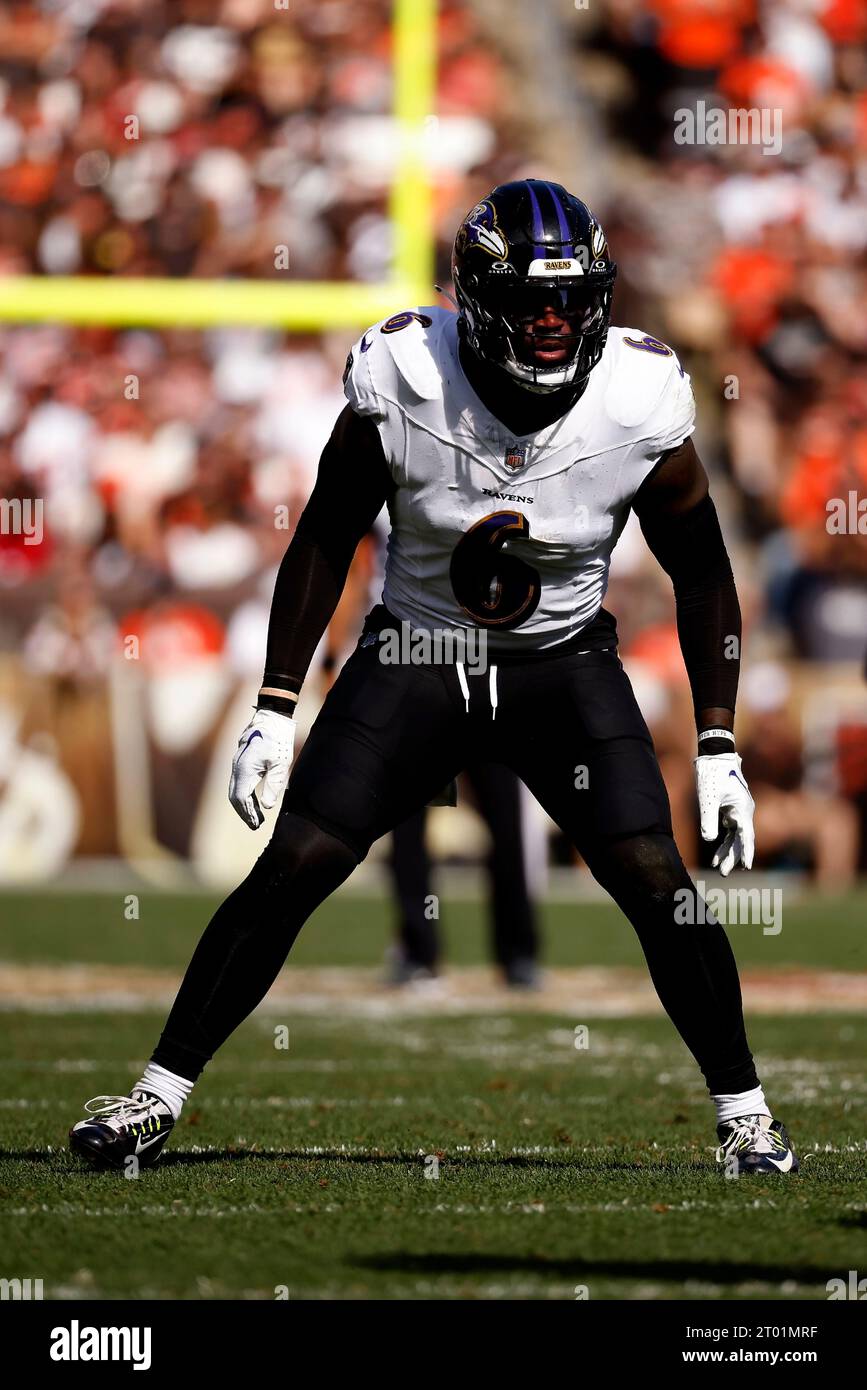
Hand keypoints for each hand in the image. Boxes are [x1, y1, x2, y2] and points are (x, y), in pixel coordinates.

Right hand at [228, 709, 295, 829]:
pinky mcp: (241, 761)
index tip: (256, 824)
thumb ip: (274, 784)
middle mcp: (237, 767)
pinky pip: (239, 782)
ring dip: (244, 805)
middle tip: (255, 826)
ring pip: (235, 790)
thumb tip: (267, 806)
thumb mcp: (281, 763)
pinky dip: (245, 795)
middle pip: (235, 796)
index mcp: (245, 769)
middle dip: (244, 812)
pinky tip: (255, 801)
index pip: (241, 797)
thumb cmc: (278, 739)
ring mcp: (237, 763)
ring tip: (256, 818)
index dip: (248, 813)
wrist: (271, 717)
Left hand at [695, 751, 754, 875]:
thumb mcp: (708, 799)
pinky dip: (724, 841)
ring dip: (728, 851)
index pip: (746, 836)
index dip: (746, 852)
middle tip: (723, 873)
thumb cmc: (712, 775)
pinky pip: (730, 830)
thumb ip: (709, 819)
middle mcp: (744, 812)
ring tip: (719, 868)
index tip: (746, 866)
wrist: (715, 756)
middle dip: (733, 857)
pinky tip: (717, 854)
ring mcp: (738, 811)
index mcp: (742, 809)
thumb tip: (709, 841)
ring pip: (736, 836)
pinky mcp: (731, 809)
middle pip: (741, 839)